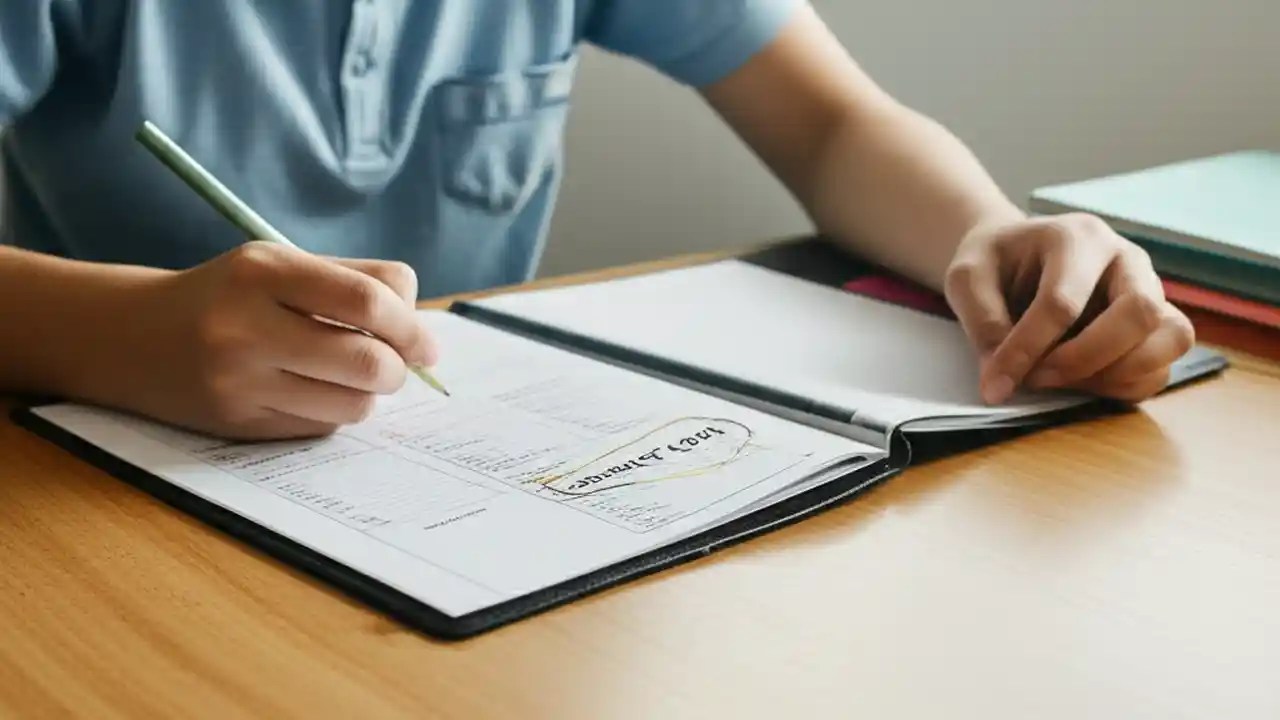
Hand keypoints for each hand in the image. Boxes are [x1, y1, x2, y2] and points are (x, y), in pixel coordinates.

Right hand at [116, 242, 434, 438]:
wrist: (134, 336)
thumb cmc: (231, 295)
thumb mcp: (282, 265)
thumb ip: (357, 281)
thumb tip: (423, 328)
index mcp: (263, 271)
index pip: (366, 301)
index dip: (410, 326)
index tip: (426, 344)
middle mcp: (245, 326)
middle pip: (366, 361)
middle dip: (397, 368)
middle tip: (396, 366)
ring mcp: (238, 380)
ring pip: (350, 404)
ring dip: (369, 395)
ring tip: (352, 377)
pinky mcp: (237, 424)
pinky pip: (319, 427)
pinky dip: (333, 412)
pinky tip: (310, 393)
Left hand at [944, 213, 1194, 404]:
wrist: (1015, 254)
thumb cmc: (994, 263)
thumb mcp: (967, 280)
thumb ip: (982, 324)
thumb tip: (1000, 381)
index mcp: (1076, 237)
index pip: (1062, 302)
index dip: (1027, 349)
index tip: (995, 382)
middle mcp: (1126, 258)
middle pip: (1140, 312)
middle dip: (1085, 359)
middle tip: (1038, 378)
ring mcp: (1150, 290)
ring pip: (1171, 338)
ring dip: (1117, 373)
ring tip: (1065, 380)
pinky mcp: (1156, 324)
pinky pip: (1164, 365)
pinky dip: (1128, 385)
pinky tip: (1084, 383)